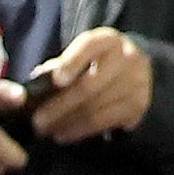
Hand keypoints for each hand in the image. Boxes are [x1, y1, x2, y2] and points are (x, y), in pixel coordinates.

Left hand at [21, 24, 151, 143]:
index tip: (56, 80)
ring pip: (95, 109)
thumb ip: (60, 66)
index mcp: (108, 40)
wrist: (139, 70)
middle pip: (90, 85)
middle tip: (38, 122)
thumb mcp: (84, 55)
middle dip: (60, 106)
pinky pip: (103, 123)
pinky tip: (64, 134)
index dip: (72, 62)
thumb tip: (35, 85)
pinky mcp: (137, 106)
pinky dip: (80, 131)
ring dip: (67, 122)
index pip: (89, 46)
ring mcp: (135, 83)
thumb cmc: (100, 62)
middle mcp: (126, 58)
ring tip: (47, 130)